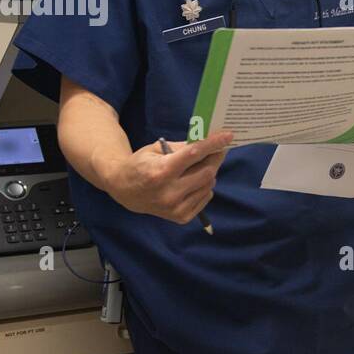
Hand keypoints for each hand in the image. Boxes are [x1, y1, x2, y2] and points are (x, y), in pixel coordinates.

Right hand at [103, 130, 232, 223]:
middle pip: (207, 172)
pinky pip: (205, 197)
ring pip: (208, 185)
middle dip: (215, 158)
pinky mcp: (181, 217)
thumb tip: (208, 141)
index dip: (213, 144)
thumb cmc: (141, 165)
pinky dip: (204, 186)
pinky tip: (192, 182)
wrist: (124, 190)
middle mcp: (169, 193)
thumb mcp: (155, 149)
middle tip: (218, 149)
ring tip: (198, 166)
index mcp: (161, 172)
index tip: (228, 136)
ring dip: (209, 172)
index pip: (194, 154)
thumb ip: (182, 147)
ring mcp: (176, 208)